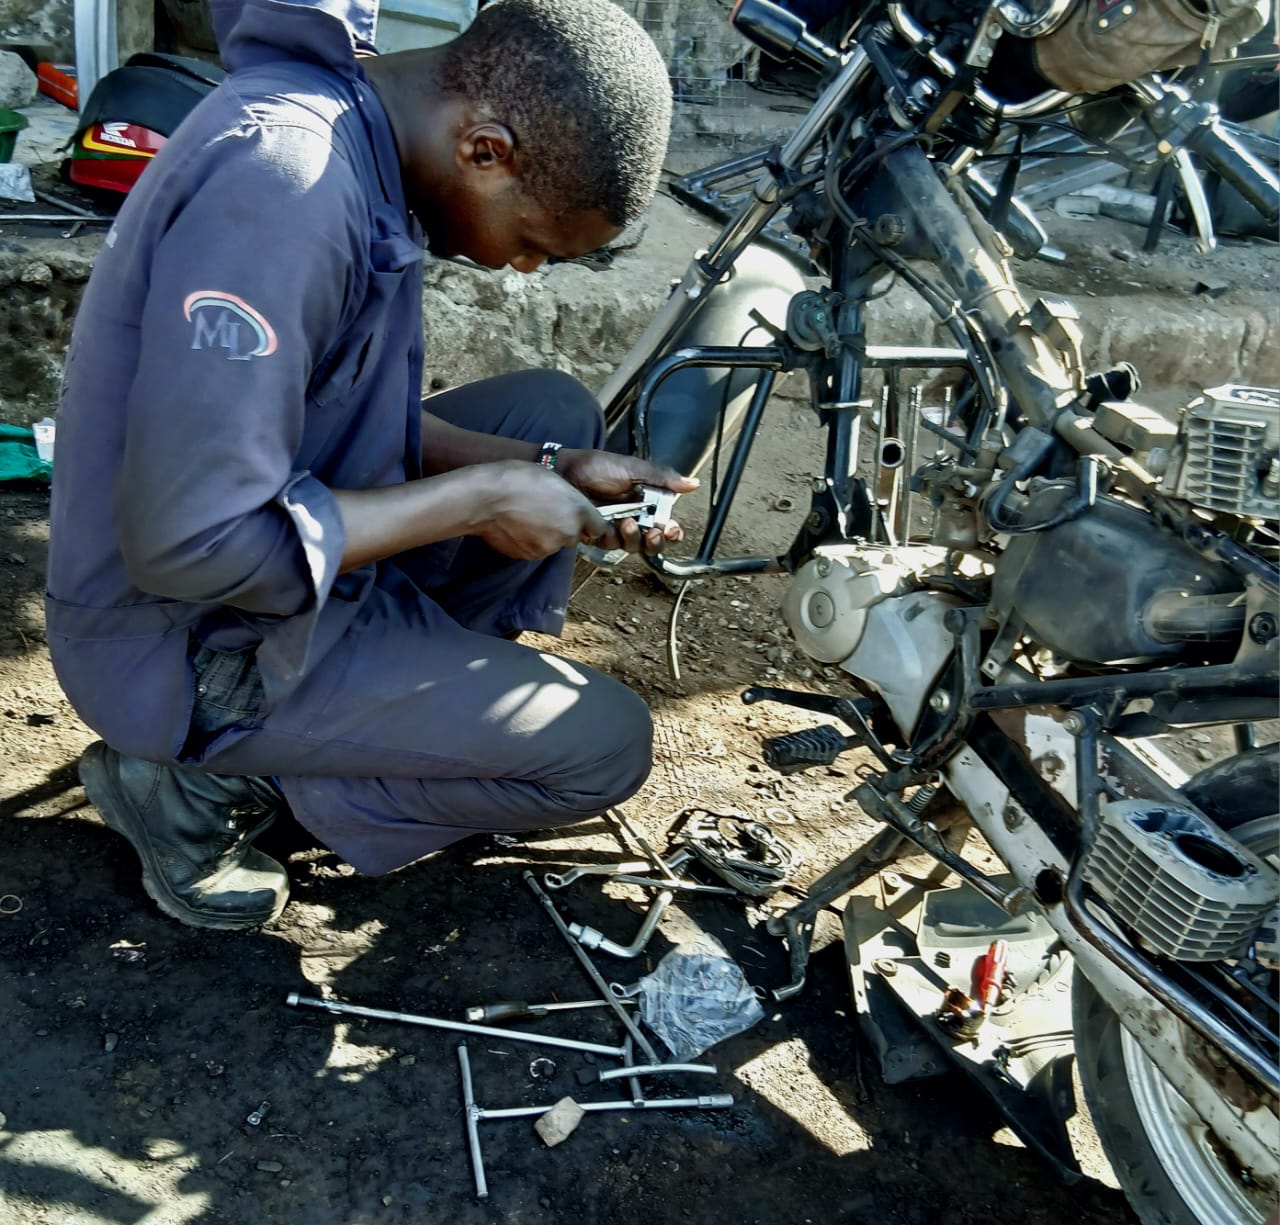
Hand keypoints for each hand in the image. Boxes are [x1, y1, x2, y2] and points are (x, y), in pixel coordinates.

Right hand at [472, 461, 607, 559]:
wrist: (485, 498)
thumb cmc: (517, 479)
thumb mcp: (552, 478)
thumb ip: (570, 498)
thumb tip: (572, 510)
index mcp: (578, 511)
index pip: (599, 527)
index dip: (589, 522)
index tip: (580, 517)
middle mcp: (568, 533)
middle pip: (573, 536)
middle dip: (564, 526)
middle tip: (544, 510)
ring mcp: (548, 548)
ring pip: (553, 543)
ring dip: (545, 534)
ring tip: (526, 516)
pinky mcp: (529, 556)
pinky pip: (534, 549)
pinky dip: (528, 541)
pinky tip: (516, 525)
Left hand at [557, 449, 697, 553]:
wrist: (565, 471)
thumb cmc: (597, 466)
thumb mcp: (633, 468)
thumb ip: (663, 478)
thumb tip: (693, 484)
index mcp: (647, 502)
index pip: (666, 525)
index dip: (671, 532)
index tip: (672, 528)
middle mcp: (634, 517)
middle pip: (653, 542)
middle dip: (657, 541)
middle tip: (655, 532)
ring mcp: (615, 528)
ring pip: (634, 546)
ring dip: (635, 538)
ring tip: (628, 523)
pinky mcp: (598, 534)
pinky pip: (612, 545)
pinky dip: (614, 537)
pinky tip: (612, 524)